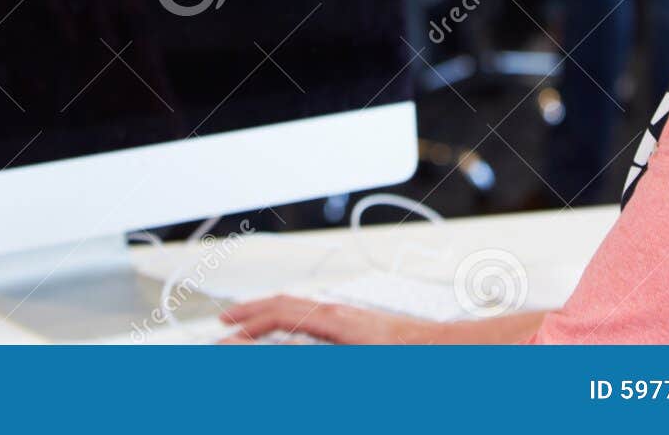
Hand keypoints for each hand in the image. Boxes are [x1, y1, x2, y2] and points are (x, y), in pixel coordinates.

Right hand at [217, 295, 442, 344]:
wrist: (444, 349)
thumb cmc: (408, 358)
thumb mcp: (356, 366)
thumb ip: (317, 362)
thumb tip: (282, 356)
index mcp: (334, 320)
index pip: (279, 315)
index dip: (247, 326)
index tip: (225, 339)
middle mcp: (339, 312)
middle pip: (284, 303)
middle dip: (251, 313)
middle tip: (225, 325)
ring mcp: (348, 316)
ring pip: (298, 306)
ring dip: (270, 313)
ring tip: (249, 325)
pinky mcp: (356, 324)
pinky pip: (313, 314)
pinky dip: (292, 319)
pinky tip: (290, 332)